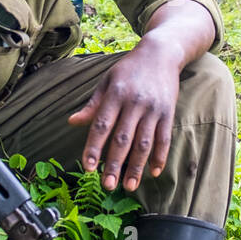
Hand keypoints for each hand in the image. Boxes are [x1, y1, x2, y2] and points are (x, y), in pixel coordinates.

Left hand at [67, 43, 181, 192]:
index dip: (94, 148)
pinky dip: (159, 156)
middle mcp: (134, 102)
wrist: (160, 53)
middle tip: (107, 185)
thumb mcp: (106, 82)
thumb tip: (72, 122)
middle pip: (123, 138)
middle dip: (115, 164)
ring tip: (129, 186)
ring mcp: (153, 108)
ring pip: (144, 143)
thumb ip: (92, 105)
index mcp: (115, 94)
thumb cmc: (129, 70)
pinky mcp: (168, 112)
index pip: (101, 125)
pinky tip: (153, 172)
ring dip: (137, 167)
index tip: (88, 167)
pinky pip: (164, 138)